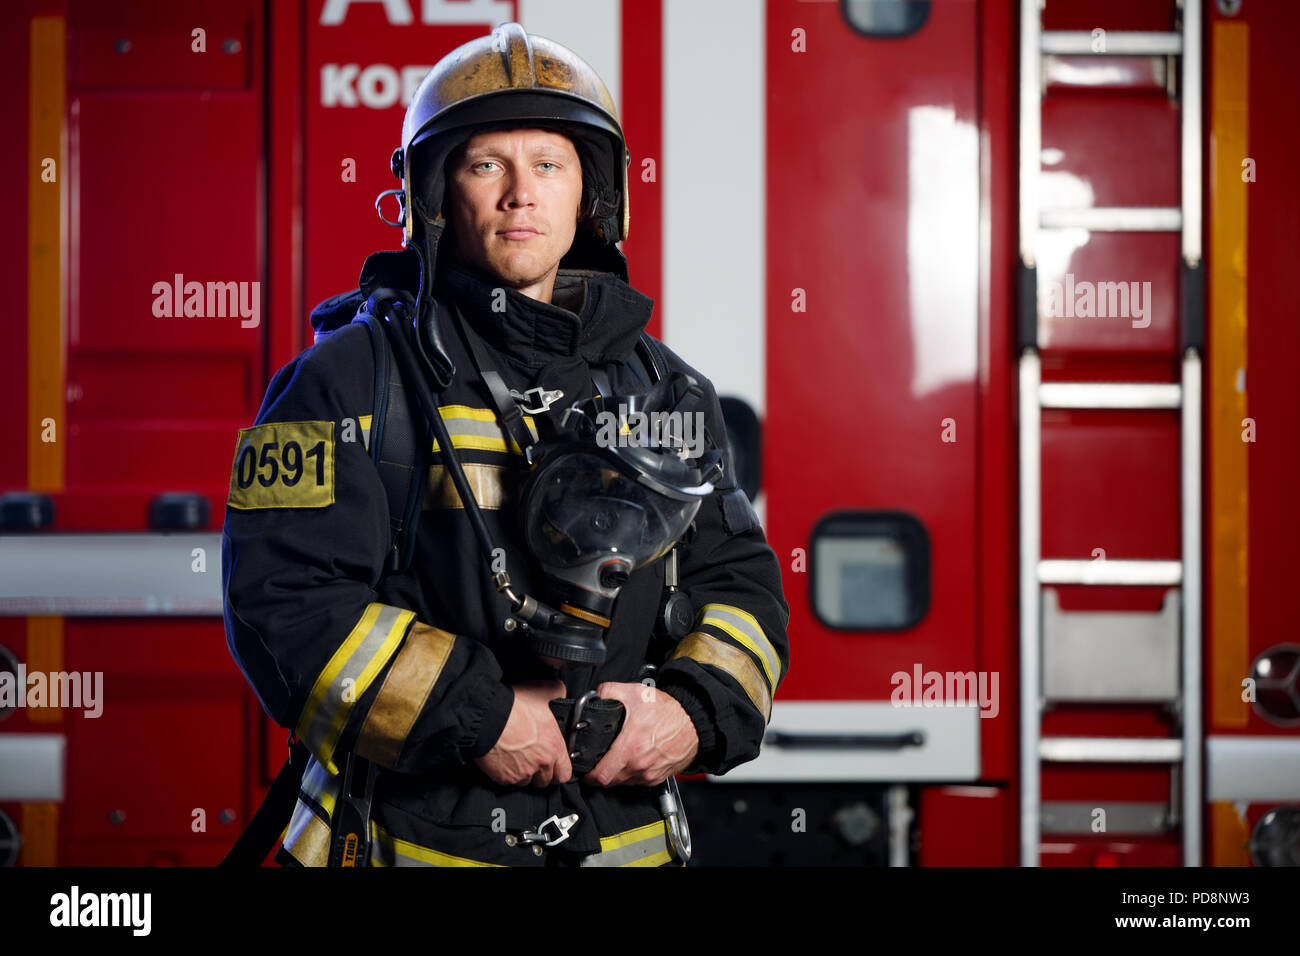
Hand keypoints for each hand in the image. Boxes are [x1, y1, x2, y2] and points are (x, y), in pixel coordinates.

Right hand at [474, 680, 571, 787]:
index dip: (560, 769)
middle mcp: (541, 763)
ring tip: (517, 756)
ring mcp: (522, 773)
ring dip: (524, 773)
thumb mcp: (542, 692)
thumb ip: (557, 693)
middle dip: (541, 771)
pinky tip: (505, 758)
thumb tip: (561, 692)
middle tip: (533, 757)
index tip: (555, 765)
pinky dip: (507, 773)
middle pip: (545, 780)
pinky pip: (509, 781)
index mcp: (554, 747)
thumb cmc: (512, 707)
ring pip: (527, 781)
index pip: (565, 773)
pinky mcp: (505, 778)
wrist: (486, 717)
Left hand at [583, 681, 698, 787]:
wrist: (695, 721)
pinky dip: (632, 774)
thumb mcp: (636, 693)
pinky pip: (638, 782)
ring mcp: (650, 774)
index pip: (601, 776)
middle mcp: (640, 765)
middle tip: (597, 763)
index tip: (585, 772)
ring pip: (624, 782)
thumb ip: (610, 691)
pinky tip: (633, 760)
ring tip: (616, 759)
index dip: (589, 776)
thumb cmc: (670, 710)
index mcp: (631, 747)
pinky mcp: (658, 777)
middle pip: (610, 781)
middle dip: (601, 774)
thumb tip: (595, 695)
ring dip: (617, 774)